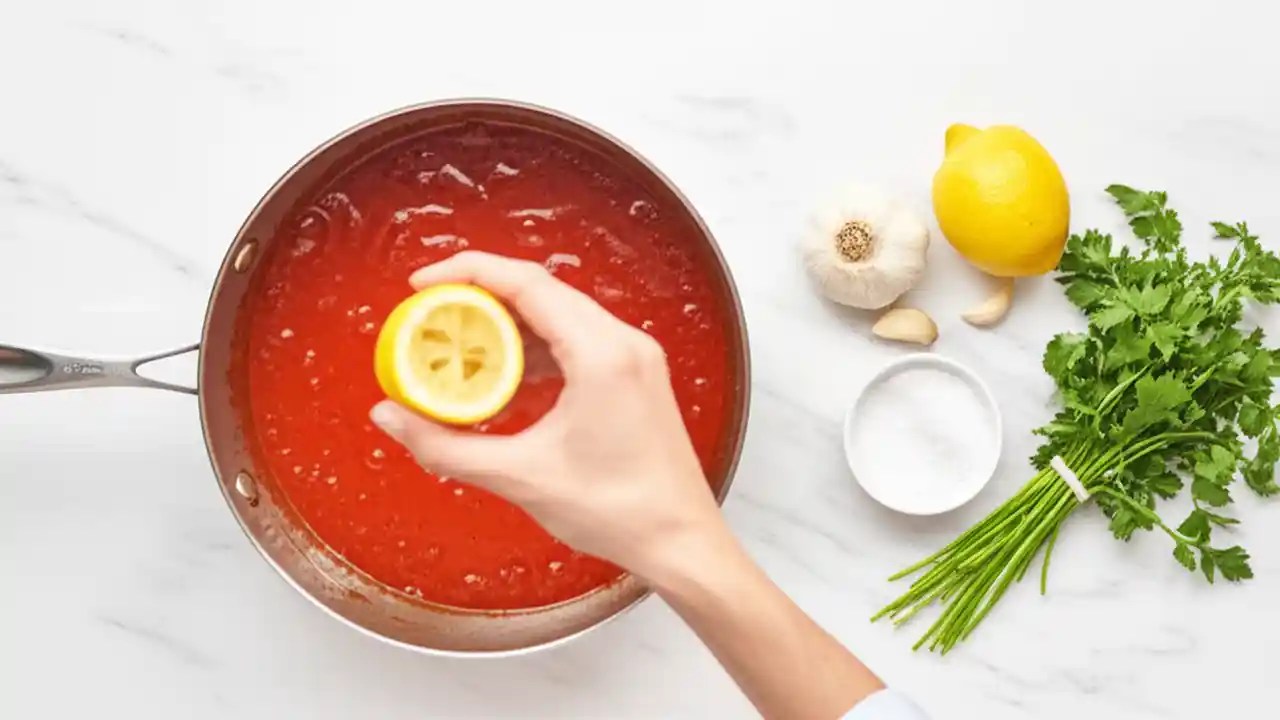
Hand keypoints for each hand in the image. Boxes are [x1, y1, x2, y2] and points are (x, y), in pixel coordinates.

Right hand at [368, 251, 723, 578]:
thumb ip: (445, 446)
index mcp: (602, 354)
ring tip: (461, 352)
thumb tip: (391, 417)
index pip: (527, 282)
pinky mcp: (636, 378)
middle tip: (433, 320)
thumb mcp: (520, 476)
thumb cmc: (621, 511)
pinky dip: (536, 352)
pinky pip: (577, 343)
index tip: (423, 285)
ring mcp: (635, 359)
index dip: (468, 273)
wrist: (681, 542)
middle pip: (541, 292)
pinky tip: (505, 384)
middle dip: (481, 299)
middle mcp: (624, 343)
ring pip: (559, 316)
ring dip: (508, 328)